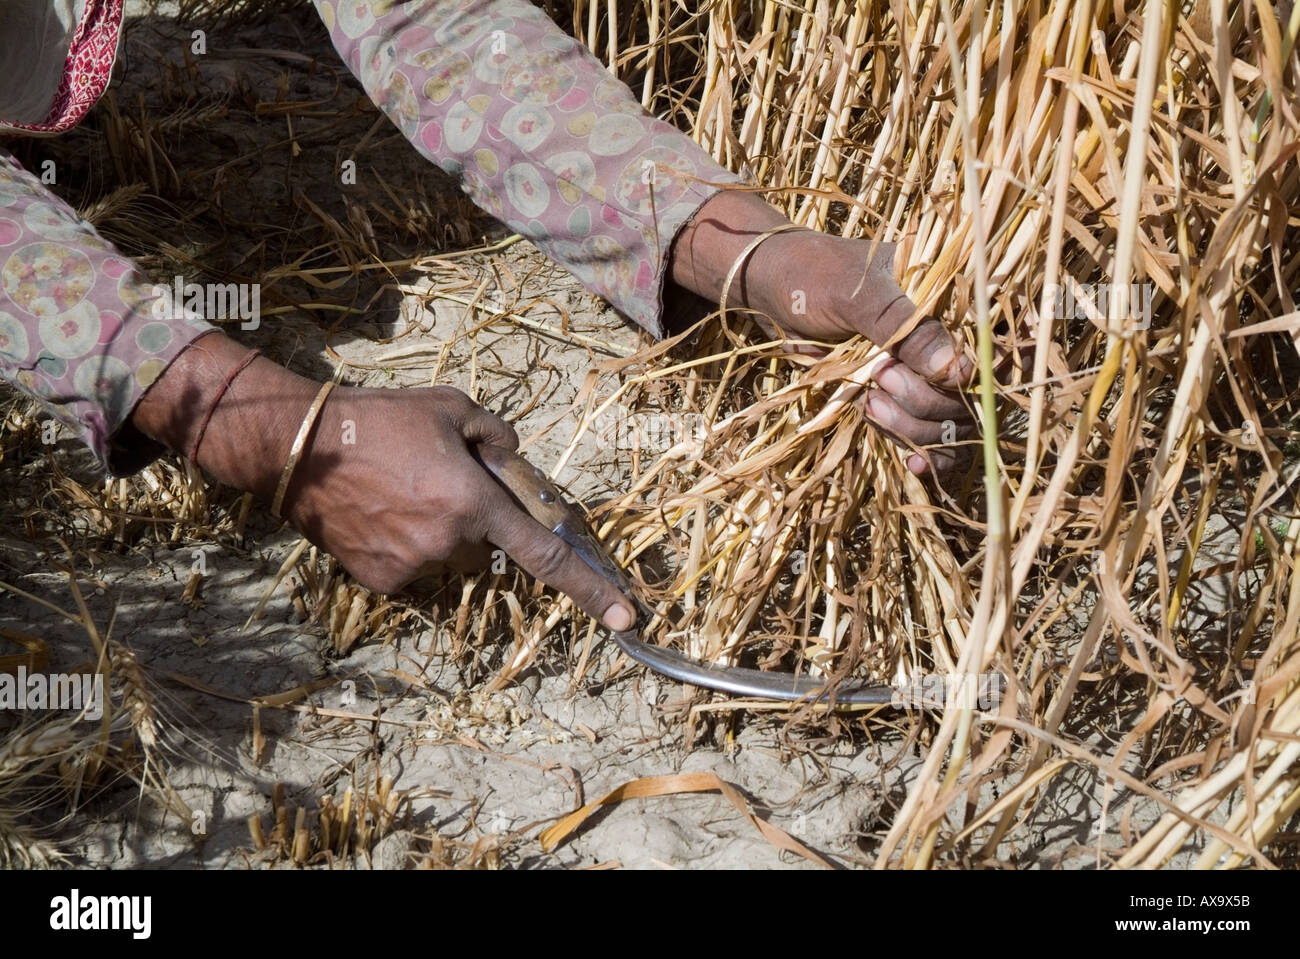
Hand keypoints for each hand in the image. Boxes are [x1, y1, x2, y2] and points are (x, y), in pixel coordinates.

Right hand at [130, 334, 635, 629]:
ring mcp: (413, 567)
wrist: (298, 447)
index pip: (545, 555)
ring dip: (438, 531)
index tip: (625, 619)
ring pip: (449, 556)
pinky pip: (414, 565)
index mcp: (474, 502)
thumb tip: (513, 459)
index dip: (590, 589)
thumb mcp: (451, 407)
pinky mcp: (381, 581)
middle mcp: (450, 543)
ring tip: (399, 489)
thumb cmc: (379, 418)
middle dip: (474, 519)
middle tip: (435, 479)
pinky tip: (378, 511)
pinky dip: (405, 543)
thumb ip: (497, 435)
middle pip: (487, 545)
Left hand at [669, 190, 976, 473]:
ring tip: (871, 404)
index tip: (951, 387)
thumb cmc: (814, 276)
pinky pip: (926, 437)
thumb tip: (959, 371)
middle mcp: (947, 338)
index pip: (994, 345)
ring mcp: (922, 372)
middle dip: (928, 400)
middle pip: (970, 394)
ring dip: (917, 427)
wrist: (772, 290)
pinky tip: (912, 462)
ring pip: (949, 422)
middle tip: (881, 378)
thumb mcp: (859, 294)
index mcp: (952, 299)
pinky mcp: (898, 398)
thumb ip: (906, 329)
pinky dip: (920, 450)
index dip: (981, 376)